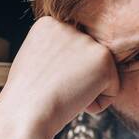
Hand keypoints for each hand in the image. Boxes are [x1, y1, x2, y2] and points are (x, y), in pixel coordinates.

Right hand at [0, 16, 119, 138]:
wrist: (25, 115)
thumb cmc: (25, 100)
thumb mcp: (33, 63)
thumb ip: (55, 54)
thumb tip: (74, 61)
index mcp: (48, 24)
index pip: (72, 54)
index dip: (60, 78)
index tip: (44, 83)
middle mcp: (69, 26)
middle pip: (88, 63)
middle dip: (75, 83)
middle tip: (53, 90)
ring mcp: (87, 40)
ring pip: (102, 75)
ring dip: (86, 93)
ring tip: (62, 94)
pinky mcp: (104, 59)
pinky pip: (113, 89)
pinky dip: (97, 104)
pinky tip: (74, 100)